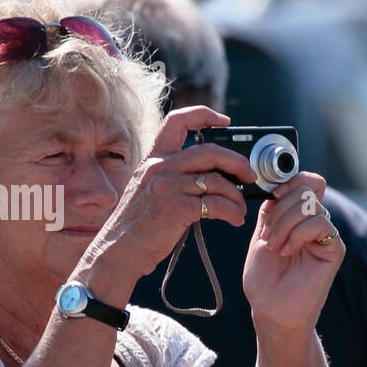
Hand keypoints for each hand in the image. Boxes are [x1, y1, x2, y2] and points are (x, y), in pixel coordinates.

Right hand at [78, 105, 257, 292]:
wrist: (118, 251)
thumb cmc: (137, 226)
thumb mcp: (149, 189)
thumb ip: (173, 176)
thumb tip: (213, 176)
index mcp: (152, 159)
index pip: (178, 121)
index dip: (204, 115)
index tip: (225, 122)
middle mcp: (159, 167)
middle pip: (211, 151)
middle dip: (237, 163)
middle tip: (249, 175)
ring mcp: (167, 186)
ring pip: (217, 180)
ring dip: (236, 196)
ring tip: (240, 210)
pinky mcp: (176, 208)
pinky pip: (217, 204)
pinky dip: (232, 212)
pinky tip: (234, 219)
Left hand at [241, 172, 344, 335]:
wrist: (271, 309)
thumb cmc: (264, 278)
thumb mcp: (262, 235)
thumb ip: (271, 209)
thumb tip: (278, 183)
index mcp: (296, 215)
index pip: (304, 181)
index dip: (288, 181)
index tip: (270, 194)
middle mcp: (313, 221)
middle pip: (306, 187)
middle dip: (279, 208)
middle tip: (268, 233)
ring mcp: (325, 234)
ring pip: (310, 204)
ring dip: (285, 223)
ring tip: (276, 246)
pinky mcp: (335, 248)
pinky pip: (320, 223)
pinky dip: (298, 234)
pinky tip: (287, 251)